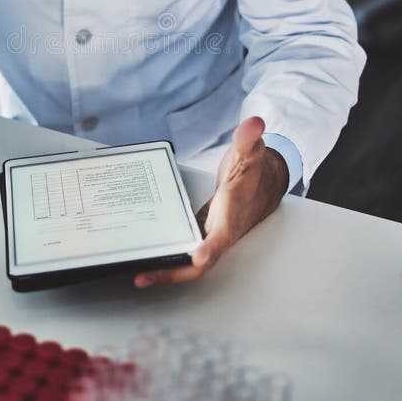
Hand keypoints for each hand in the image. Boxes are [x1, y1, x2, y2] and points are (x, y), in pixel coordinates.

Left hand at [134, 116, 288, 287]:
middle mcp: (222, 230)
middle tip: (143, 276)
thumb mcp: (250, 152)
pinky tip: (147, 259)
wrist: (263, 183)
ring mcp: (211, 235)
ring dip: (167, 270)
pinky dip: (169, 259)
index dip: (211, 247)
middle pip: (201, 261)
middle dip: (175, 273)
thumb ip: (249, 140)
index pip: (223, 234)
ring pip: (191, 260)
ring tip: (138, 274)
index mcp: (232, 212)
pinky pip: (185, 251)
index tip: (197, 256)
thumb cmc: (253, 171)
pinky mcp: (202, 233)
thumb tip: (254, 123)